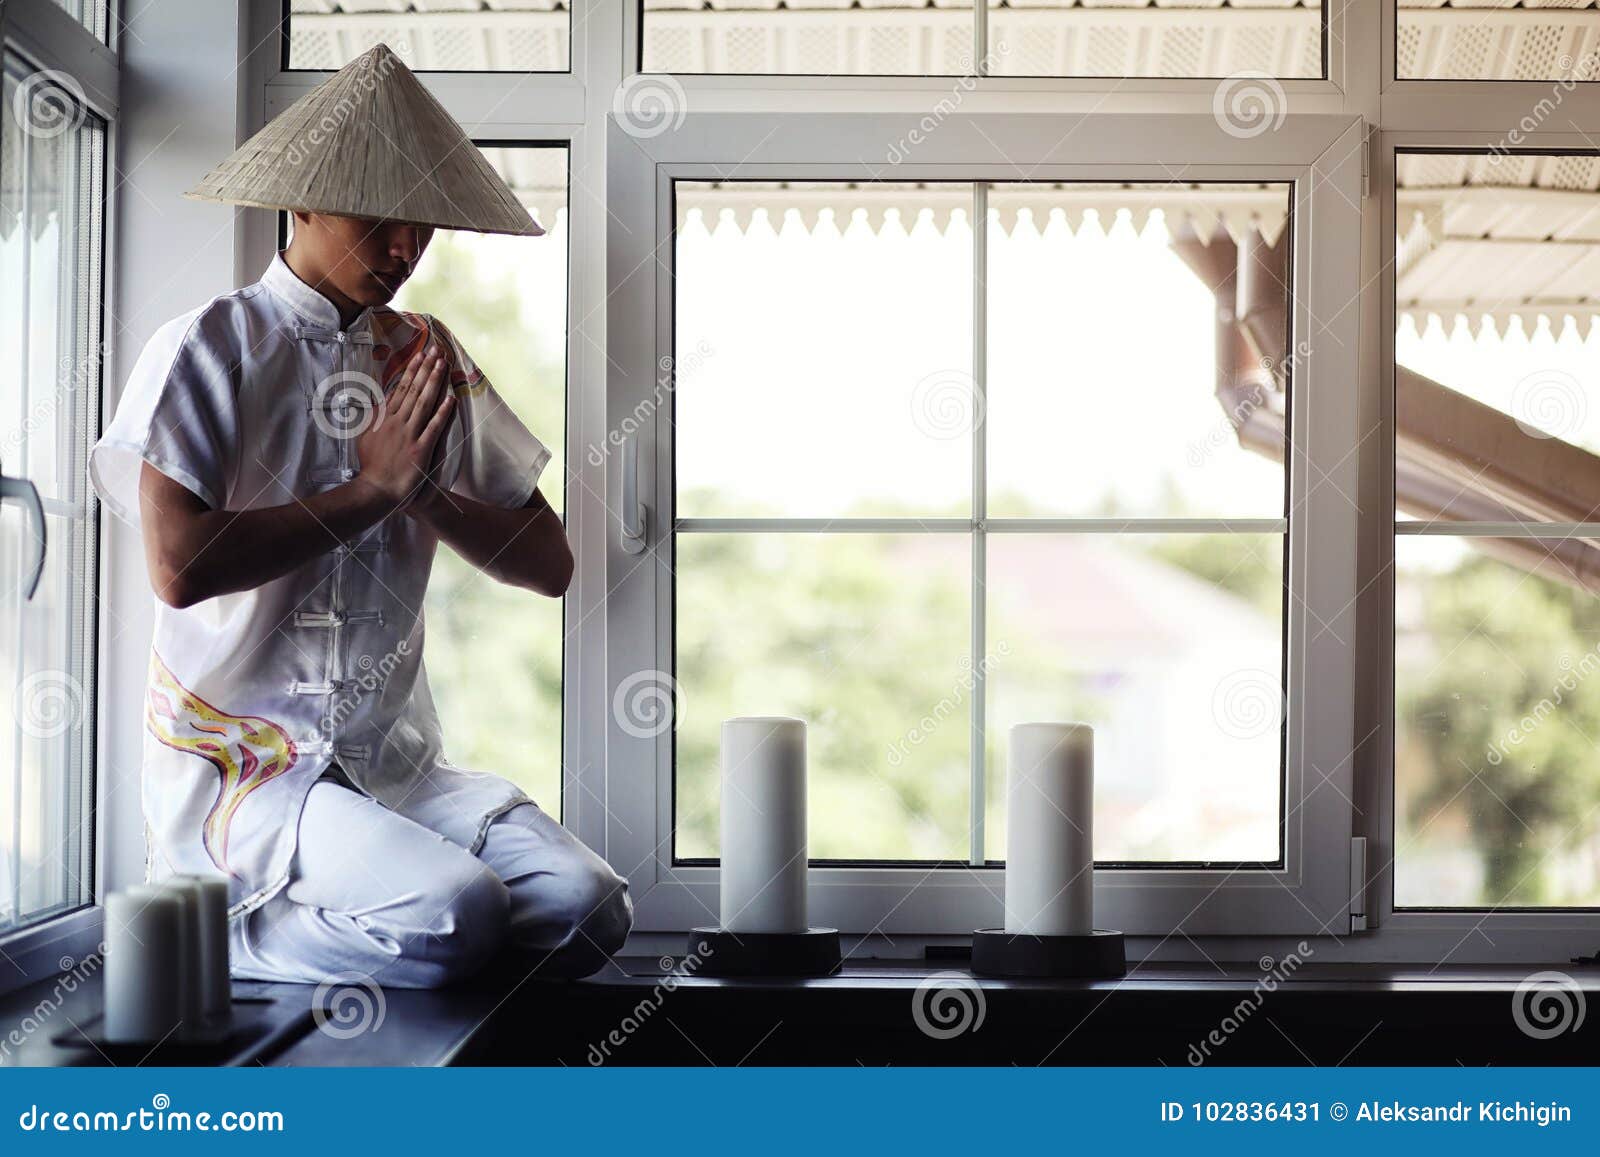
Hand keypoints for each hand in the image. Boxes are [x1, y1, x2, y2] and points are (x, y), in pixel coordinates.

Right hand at [352, 345, 455, 509]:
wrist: (376, 491)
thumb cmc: (373, 466)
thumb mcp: (367, 437)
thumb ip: (374, 418)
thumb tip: (378, 401)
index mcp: (384, 418)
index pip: (400, 388)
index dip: (412, 370)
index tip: (420, 354)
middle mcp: (396, 422)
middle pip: (413, 390)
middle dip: (425, 368)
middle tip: (436, 349)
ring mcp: (409, 435)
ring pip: (423, 402)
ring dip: (434, 381)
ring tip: (443, 364)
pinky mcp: (420, 449)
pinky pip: (433, 427)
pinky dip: (442, 412)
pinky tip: (451, 397)